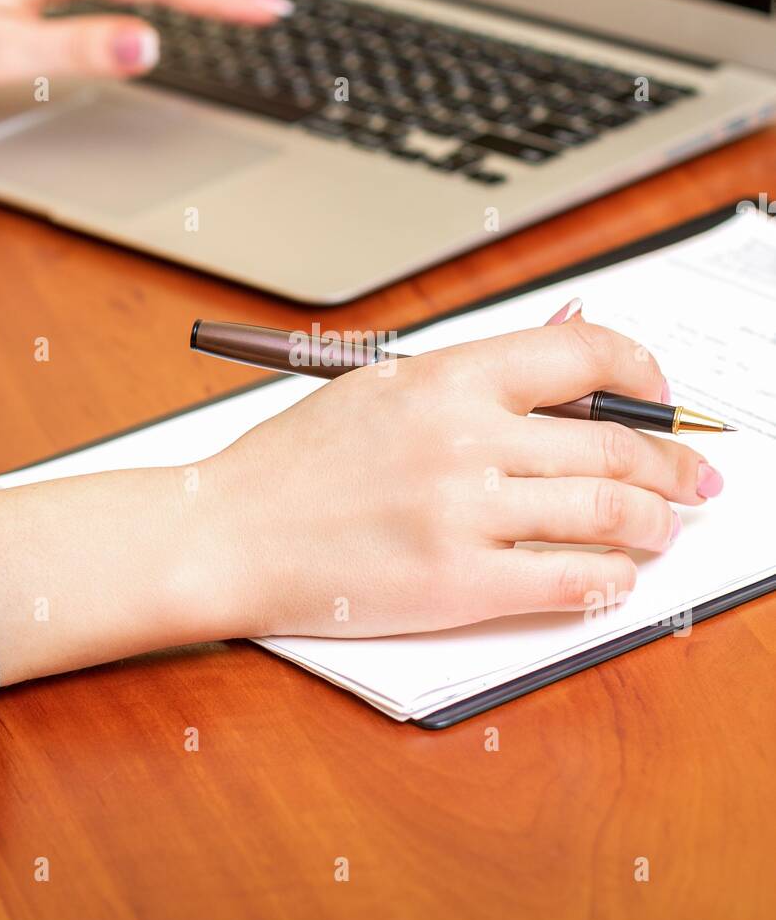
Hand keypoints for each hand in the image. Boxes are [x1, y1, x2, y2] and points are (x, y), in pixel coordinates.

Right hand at [0, 311, 722, 687]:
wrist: (225, 533)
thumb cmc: (295, 462)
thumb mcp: (383, 385)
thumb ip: (480, 367)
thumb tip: (569, 334)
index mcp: (447, 375)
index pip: (586, 355)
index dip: (645, 374)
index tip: (662, 398)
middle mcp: (464, 435)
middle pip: (615, 442)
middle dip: (674, 465)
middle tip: (694, 480)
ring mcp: (463, 512)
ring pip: (608, 513)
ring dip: (655, 524)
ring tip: (663, 530)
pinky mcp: (456, 584)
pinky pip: (570, 581)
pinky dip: (611, 581)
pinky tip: (616, 578)